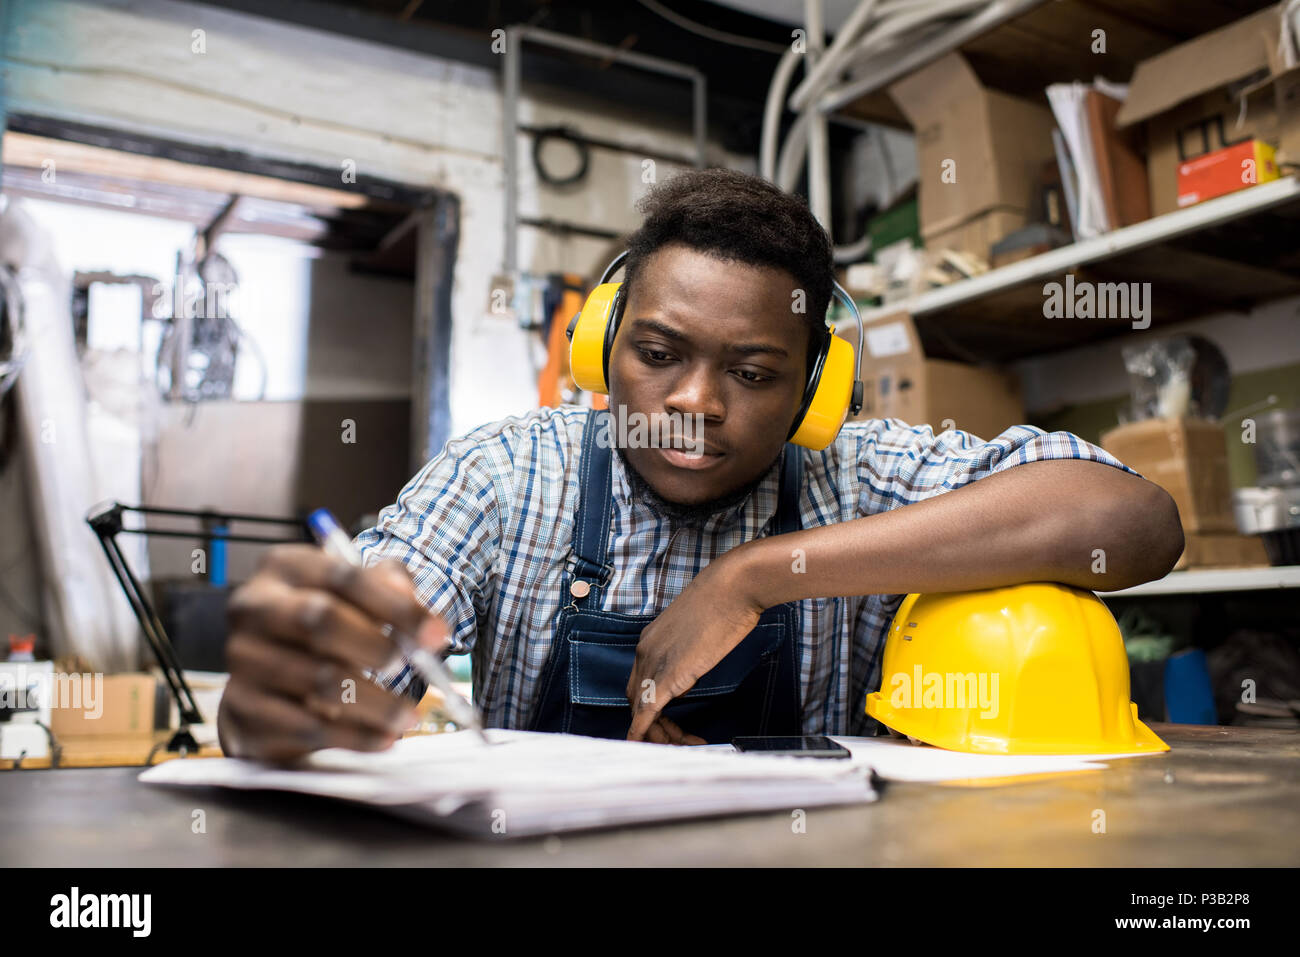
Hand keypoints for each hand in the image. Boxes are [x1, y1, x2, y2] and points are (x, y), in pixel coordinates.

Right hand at [217, 545, 448, 762]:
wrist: (273, 679)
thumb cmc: (327, 626)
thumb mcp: (360, 594)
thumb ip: (392, 587)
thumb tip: (417, 613)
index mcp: (284, 568)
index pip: (344, 577)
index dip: (396, 607)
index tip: (437, 635)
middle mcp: (253, 608)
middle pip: (320, 620)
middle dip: (376, 646)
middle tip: (407, 667)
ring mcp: (241, 661)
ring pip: (318, 681)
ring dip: (377, 703)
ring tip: (408, 715)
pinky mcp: (241, 711)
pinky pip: (307, 727)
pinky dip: (355, 737)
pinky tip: (383, 738)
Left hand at [625, 551, 761, 742]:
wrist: (732, 587)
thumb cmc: (723, 601)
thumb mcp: (697, 629)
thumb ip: (687, 650)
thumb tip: (691, 667)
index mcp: (650, 640)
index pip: (640, 682)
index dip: (651, 705)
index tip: (670, 720)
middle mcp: (644, 652)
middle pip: (635, 699)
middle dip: (654, 725)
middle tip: (677, 739)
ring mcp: (653, 663)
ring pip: (640, 710)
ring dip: (657, 734)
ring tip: (682, 745)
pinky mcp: (668, 675)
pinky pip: (647, 711)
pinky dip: (643, 732)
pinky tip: (645, 745)